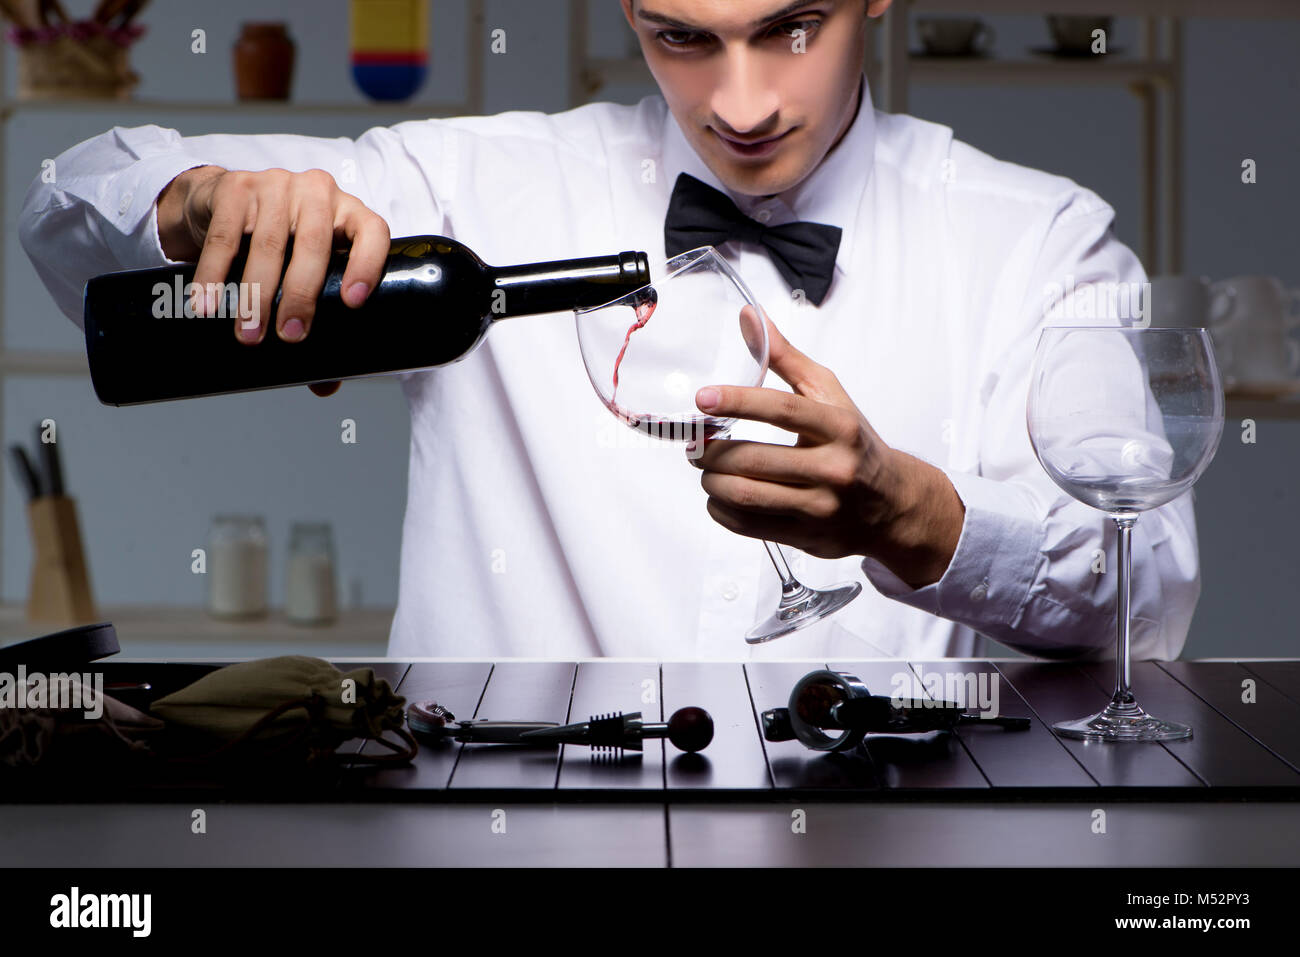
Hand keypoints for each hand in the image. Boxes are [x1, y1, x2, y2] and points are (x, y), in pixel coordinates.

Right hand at [156, 165, 391, 396]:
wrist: (225, 199)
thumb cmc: (282, 245)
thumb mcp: (304, 271)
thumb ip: (319, 318)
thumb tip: (325, 384)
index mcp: (349, 214)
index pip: (372, 232)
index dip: (368, 265)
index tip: (353, 303)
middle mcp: (318, 193)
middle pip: (314, 245)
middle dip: (300, 296)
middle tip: (289, 337)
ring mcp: (276, 185)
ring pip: (267, 244)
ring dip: (256, 294)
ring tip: (250, 334)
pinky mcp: (235, 187)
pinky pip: (224, 237)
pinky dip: (213, 275)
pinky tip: (207, 303)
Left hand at [686, 313, 964, 587]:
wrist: (894, 504)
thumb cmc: (855, 443)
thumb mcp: (829, 395)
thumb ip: (786, 358)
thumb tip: (749, 317)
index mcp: (839, 426)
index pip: (782, 410)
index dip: (738, 402)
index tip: (703, 398)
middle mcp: (833, 468)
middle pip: (752, 459)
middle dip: (711, 452)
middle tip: (697, 444)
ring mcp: (821, 507)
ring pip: (744, 495)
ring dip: (711, 481)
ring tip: (708, 469)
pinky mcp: (808, 537)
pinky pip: (747, 524)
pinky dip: (720, 509)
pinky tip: (720, 495)